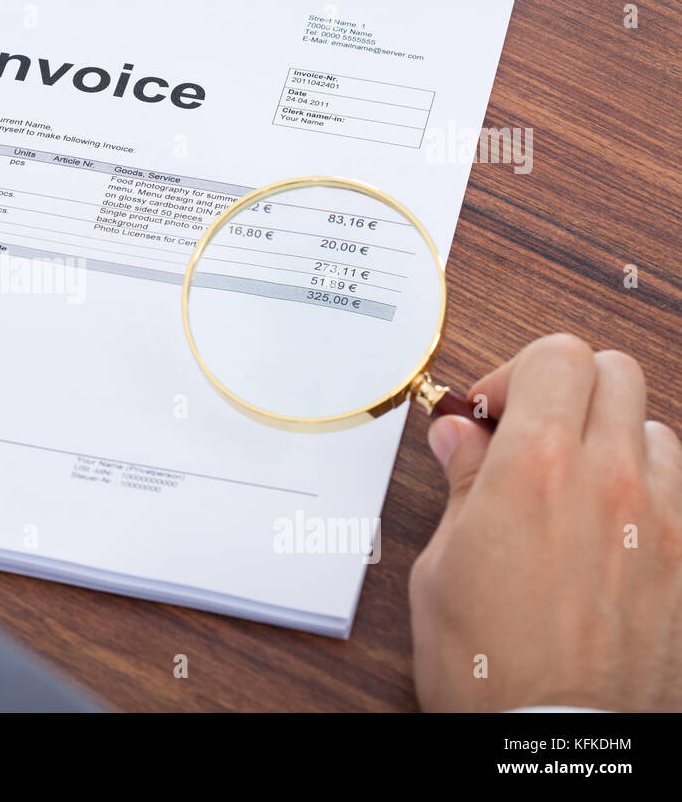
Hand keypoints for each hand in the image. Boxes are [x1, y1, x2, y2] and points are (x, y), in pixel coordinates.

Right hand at [410, 334, 681, 709]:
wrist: (554, 743)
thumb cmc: (489, 670)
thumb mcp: (442, 568)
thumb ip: (460, 487)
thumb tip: (458, 437)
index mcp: (534, 471)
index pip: (555, 357)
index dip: (515, 374)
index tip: (488, 414)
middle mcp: (609, 480)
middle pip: (612, 371)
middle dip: (565, 387)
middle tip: (527, 432)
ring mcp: (660, 520)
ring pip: (653, 425)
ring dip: (610, 437)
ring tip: (572, 482)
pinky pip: (681, 486)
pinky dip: (648, 484)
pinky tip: (611, 523)